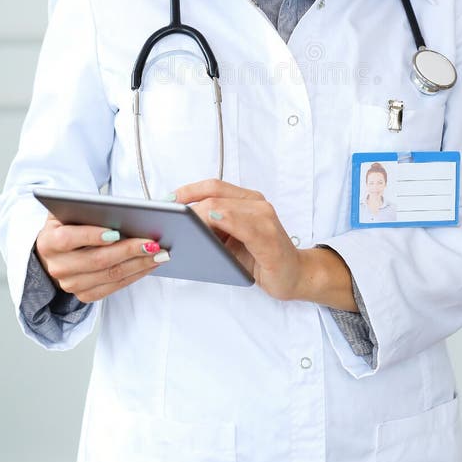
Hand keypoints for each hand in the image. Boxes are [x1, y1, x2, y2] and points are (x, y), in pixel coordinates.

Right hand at [34, 212, 169, 302]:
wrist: (55, 251)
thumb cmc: (70, 224)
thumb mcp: (72, 210)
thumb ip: (91, 205)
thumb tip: (135, 203)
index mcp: (49, 241)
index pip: (68, 239)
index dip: (91, 235)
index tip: (116, 232)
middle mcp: (57, 266)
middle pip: (96, 260)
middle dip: (128, 251)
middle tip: (152, 242)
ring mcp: (70, 284)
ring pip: (109, 276)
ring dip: (138, 264)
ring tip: (160, 253)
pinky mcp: (84, 295)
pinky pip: (113, 287)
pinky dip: (135, 275)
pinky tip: (150, 264)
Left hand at [172, 179, 303, 300]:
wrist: (295, 275)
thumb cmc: (261, 258)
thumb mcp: (233, 240)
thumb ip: (214, 227)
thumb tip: (179, 225)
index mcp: (247, 200)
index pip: (213, 186)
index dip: (187, 191)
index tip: (166, 202)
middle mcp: (257, 204)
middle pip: (214, 195)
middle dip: (187, 207)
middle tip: (168, 220)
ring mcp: (265, 219)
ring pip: (223, 207)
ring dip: (198, 216)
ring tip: (180, 227)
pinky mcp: (269, 238)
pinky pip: (243, 225)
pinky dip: (224, 221)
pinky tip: (208, 222)